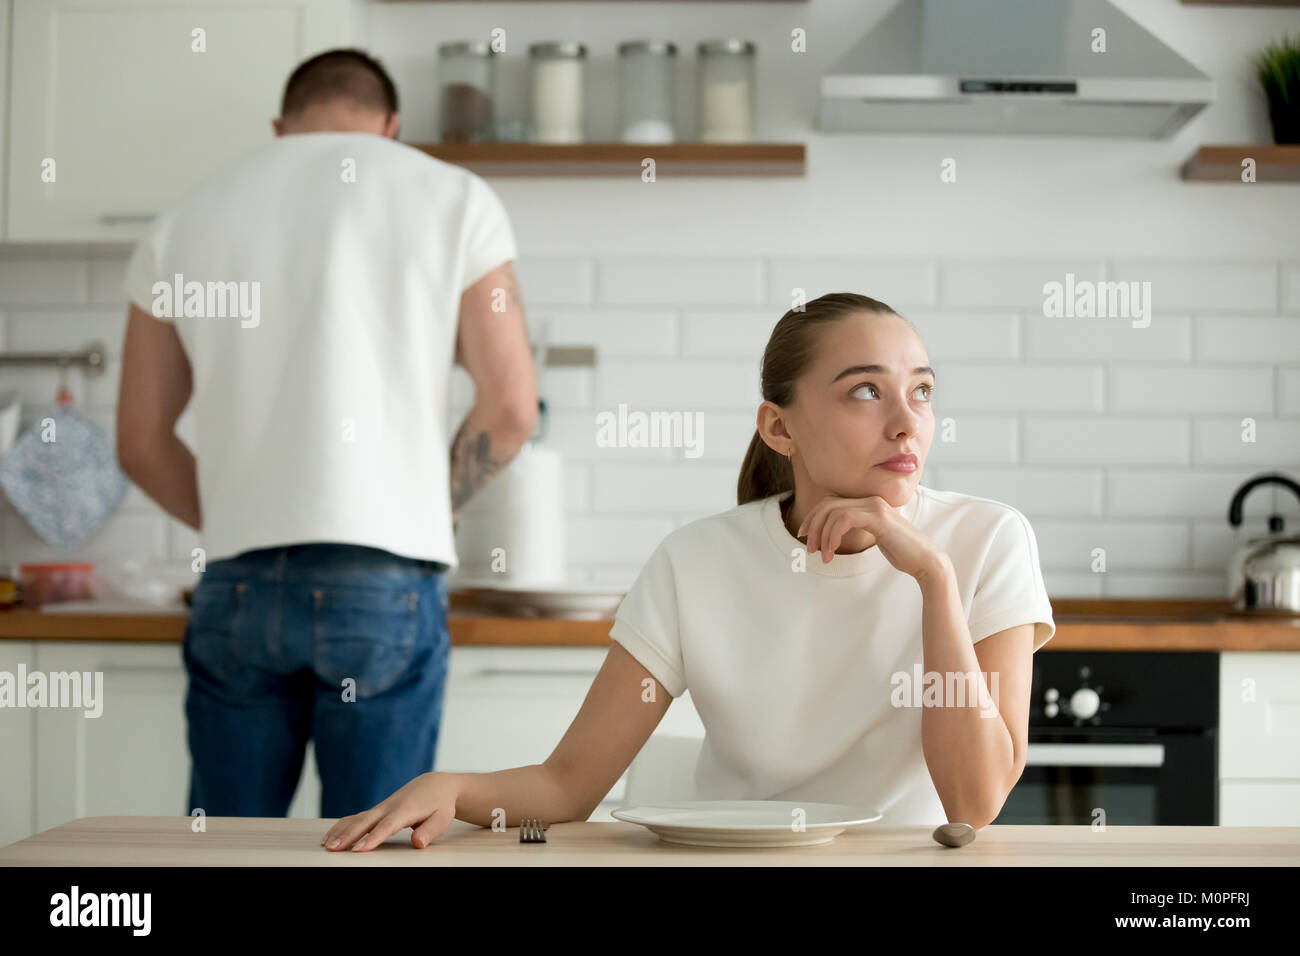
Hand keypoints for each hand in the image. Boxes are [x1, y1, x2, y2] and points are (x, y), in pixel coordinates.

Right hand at [321, 772, 459, 850]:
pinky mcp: (377, 810)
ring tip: (326, 845)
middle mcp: (390, 807)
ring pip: (358, 819)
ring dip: (341, 831)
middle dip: (349, 836)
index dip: (373, 838)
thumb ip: (430, 831)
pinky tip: (330, 836)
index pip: (387, 826)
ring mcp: (382, 807)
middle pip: (366, 822)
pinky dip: (342, 826)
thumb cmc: (439, 804)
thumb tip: (418, 842)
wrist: (434, 785)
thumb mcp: (442, 818)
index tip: (359, 849)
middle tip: (333, 848)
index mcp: (406, 810)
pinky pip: (357, 817)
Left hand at [798, 494, 946, 580]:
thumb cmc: (901, 551)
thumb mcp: (875, 536)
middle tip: (809, 547)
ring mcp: (875, 507)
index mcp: (869, 503)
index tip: (804, 534)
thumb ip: (859, 527)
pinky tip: (833, 550)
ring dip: (823, 535)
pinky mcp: (878, 518)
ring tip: (823, 556)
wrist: (925, 561)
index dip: (814, 517)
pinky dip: (834, 535)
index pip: (831, 502)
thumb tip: (834, 532)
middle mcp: (871, 500)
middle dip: (813, 525)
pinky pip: (845, 519)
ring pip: (834, 513)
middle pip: (828, 505)